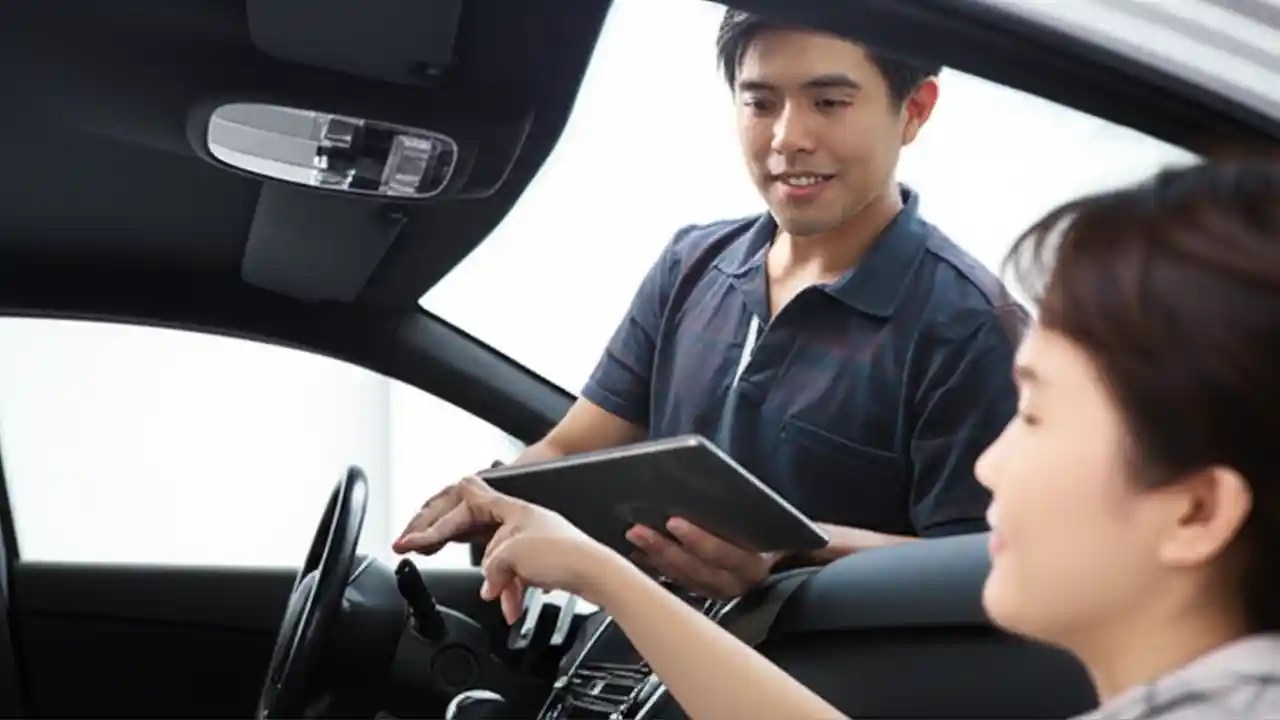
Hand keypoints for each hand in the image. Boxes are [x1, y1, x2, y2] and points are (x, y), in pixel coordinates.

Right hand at [392, 476, 612, 622]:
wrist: (598, 573)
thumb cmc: (564, 552)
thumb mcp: (512, 555)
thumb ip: (490, 567)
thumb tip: (489, 583)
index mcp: (510, 508)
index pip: (463, 500)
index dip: (434, 515)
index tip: (413, 533)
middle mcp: (518, 518)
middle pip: (471, 524)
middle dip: (445, 538)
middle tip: (418, 546)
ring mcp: (529, 538)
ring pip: (493, 556)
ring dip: (491, 578)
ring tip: (494, 595)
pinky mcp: (540, 558)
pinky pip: (513, 572)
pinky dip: (509, 589)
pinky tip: (510, 604)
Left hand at [626, 518, 781, 599]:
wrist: (778, 551)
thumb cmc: (765, 524)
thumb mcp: (763, 516)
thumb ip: (748, 510)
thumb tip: (721, 493)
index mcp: (755, 564)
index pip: (725, 554)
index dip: (699, 540)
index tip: (673, 521)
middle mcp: (737, 583)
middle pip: (696, 569)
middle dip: (664, 549)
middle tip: (637, 528)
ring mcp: (717, 591)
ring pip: (681, 578)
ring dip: (654, 557)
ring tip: (632, 534)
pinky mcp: (701, 593)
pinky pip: (673, 583)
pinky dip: (653, 568)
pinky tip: (634, 552)